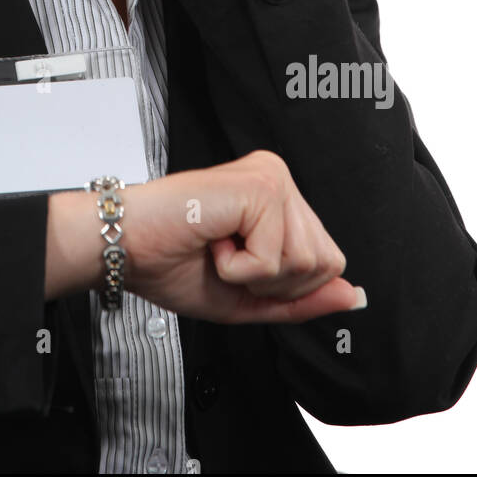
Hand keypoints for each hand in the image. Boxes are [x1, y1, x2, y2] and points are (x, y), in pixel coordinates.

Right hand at [121, 151, 365, 323]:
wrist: (123, 246)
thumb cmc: (170, 261)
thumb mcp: (248, 295)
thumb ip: (303, 298)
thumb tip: (354, 296)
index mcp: (278, 197)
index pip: (327, 260)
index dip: (284, 285)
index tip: (236, 263)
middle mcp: (279, 179)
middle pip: (325, 263)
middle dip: (275, 283)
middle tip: (226, 256)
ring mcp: (272, 178)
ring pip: (305, 263)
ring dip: (255, 275)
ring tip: (218, 246)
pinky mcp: (261, 187)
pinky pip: (275, 258)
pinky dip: (239, 268)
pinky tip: (212, 241)